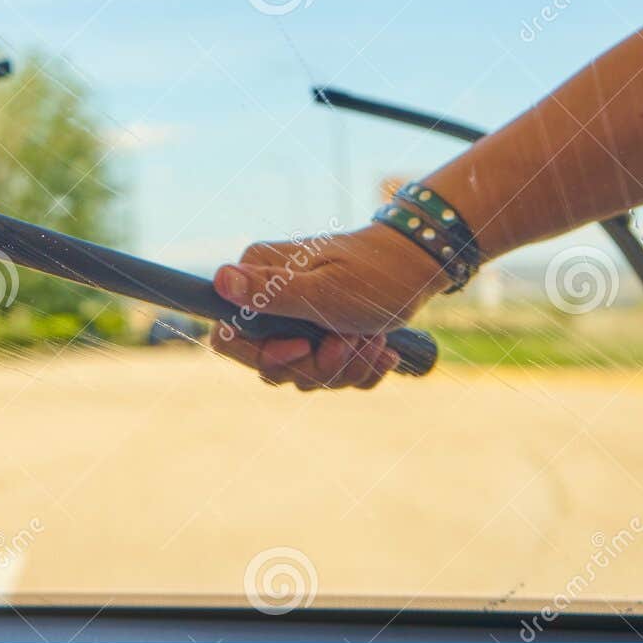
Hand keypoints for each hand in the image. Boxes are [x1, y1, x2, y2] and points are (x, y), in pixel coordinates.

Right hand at [208, 223, 448, 389]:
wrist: (422, 267)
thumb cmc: (374, 275)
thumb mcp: (323, 291)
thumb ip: (269, 293)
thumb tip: (220, 279)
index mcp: (259, 281)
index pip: (228, 339)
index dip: (262, 356)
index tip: (301, 346)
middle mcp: (271, 302)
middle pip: (270, 366)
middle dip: (316, 364)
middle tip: (349, 339)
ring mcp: (298, 323)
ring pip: (304, 374)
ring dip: (345, 365)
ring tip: (373, 338)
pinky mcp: (324, 338)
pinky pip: (332, 375)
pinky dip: (360, 368)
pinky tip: (383, 349)